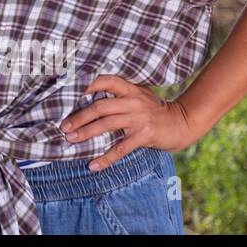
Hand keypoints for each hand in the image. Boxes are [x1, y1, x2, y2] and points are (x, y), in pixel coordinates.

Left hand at [59, 74, 196, 170]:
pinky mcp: (145, 135)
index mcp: (130, 89)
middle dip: (79, 117)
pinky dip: (106, 158)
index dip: (87, 84)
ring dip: (86, 133)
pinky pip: (121, 148)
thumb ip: (119, 94)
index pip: (106, 81)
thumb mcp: (138, 95)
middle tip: (64, 126)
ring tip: (71, 139)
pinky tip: (93, 165)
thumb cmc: (154, 109)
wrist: (182, 122)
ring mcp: (139, 118)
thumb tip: (88, 98)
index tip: (69, 92)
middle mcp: (133, 101)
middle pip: (100, 107)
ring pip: (107, 125)